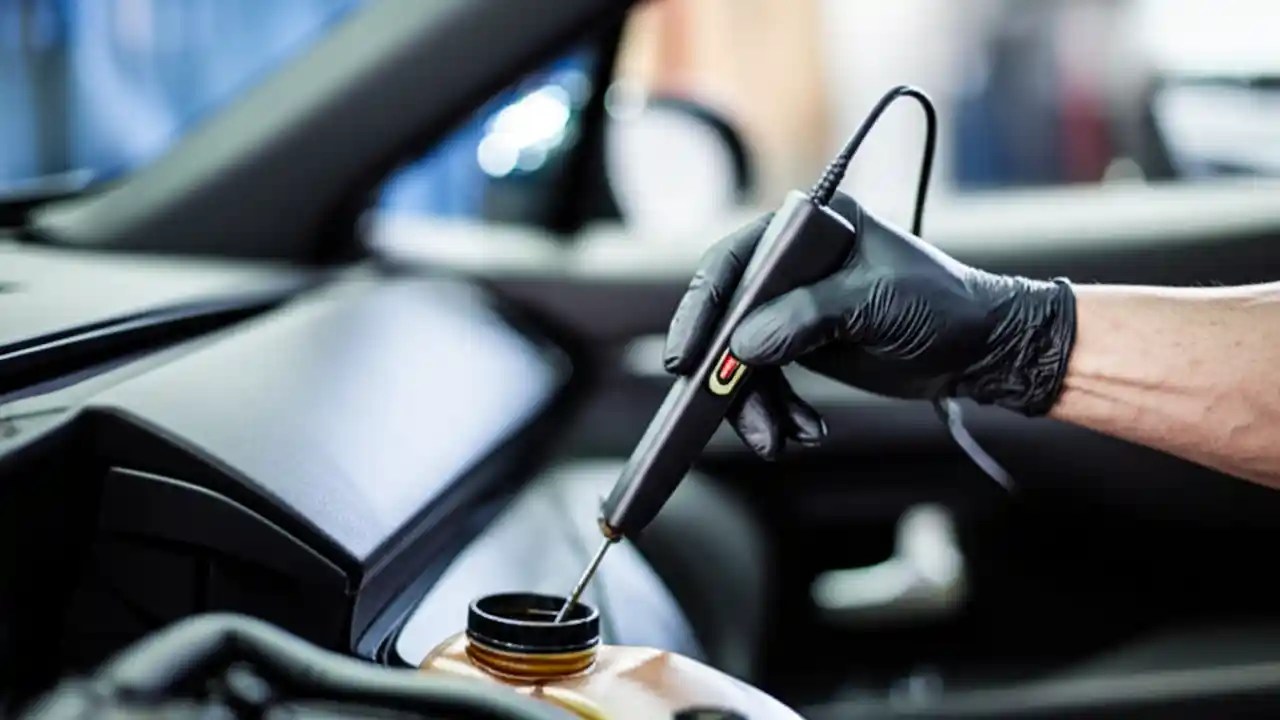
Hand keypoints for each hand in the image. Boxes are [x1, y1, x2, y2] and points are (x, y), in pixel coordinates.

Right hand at [663, 192, 1075, 459]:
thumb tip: (742, 348)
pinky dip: (777, 412)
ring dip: (754, 404)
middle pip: (729, 316)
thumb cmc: (941, 306)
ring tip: (777, 439)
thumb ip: (805, 318)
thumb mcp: (874, 304)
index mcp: (809, 229)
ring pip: (743, 359)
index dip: (703, 308)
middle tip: (717, 408)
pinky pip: (767, 382)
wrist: (983, 350)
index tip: (686, 358)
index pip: (734, 261)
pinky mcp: (802, 345)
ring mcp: (794, 306)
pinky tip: (804, 431)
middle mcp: (793, 264)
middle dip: (725, 371)